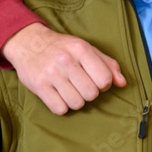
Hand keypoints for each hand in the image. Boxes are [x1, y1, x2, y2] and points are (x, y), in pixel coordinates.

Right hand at [0, 23, 125, 114]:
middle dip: (89, 93)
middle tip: (81, 85)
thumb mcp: (86, 48)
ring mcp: (51, 74)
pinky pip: (59, 109)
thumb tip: (122, 83)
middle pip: (91, 94)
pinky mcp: (39, 86)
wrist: (29, 42)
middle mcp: (66, 61)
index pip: (104, 78)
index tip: (96, 80)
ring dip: (76, 101)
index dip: (104, 84)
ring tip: (70, 90)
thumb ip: (107, 64)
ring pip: (76, 103)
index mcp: (81, 49)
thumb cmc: (62, 47)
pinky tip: (59, 95)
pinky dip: (61, 106)